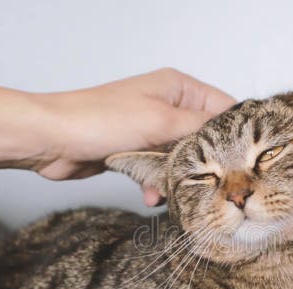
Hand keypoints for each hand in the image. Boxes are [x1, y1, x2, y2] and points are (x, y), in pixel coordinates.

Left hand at [34, 69, 234, 205]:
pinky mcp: (138, 152)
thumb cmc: (100, 119)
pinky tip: (149, 195)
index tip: (241, 162)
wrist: (51, 140)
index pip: (223, 109)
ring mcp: (153, 130)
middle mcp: (169, 106)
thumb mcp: (160, 121)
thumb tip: (235, 136)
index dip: (233, 136)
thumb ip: (201, 128)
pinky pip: (160, 171)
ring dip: (177, 179)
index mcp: (178, 88)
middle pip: (204, 140)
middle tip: (204, 184)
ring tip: (167, 191)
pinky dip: (158, 185)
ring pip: (183, 160)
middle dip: (203, 164)